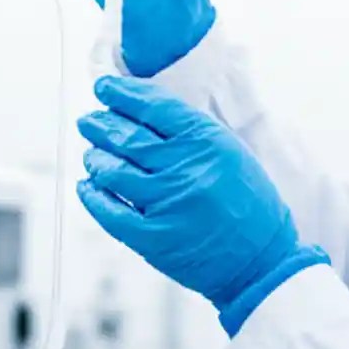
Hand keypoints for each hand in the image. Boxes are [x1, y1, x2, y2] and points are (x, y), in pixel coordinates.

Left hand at [77, 76, 328, 335]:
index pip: (154, 106)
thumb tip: (140, 112)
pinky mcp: (153, 239)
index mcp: (208, 141)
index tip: (104, 87)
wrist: (261, 261)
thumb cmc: (248, 204)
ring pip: (113, 172)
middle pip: (128, 137)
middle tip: (89, 121)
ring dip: (96, 159)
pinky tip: (87, 186)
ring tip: (92, 155)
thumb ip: (190, 133)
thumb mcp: (230, 153)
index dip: (123, 93)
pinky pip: (109, 211)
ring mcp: (167, 203)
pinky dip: (93, 196)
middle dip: (101, 125)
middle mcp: (185, 168)